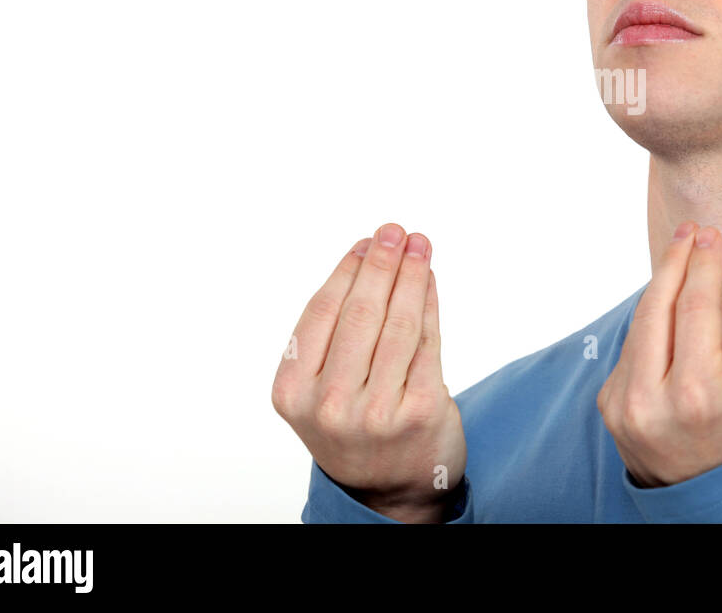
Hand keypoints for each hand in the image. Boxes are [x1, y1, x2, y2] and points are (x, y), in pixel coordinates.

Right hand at [272, 224, 465, 522]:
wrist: (388, 491)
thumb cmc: (353, 425)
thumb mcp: (319, 388)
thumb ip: (332, 335)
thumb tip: (367, 258)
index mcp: (292, 392)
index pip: (323, 312)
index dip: (348, 270)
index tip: (367, 241)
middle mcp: (328, 404)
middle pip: (361, 313)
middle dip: (382, 264)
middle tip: (396, 231)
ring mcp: (375, 412)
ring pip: (397, 324)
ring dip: (411, 277)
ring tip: (420, 246)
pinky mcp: (419, 412)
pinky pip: (426, 344)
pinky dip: (429, 306)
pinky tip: (430, 283)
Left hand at [596, 222, 721, 487]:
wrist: (714, 494)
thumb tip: (701, 273)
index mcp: (696, 394)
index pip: (695, 309)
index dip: (702, 266)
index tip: (708, 235)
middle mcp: (651, 400)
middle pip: (655, 309)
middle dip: (672, 264)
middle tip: (687, 231)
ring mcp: (623, 405)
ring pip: (640, 326)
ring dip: (660, 292)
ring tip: (681, 259)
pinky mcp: (609, 406)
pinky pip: (632, 350)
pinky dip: (651, 328)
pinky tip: (667, 312)